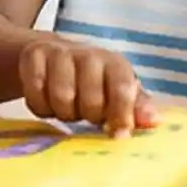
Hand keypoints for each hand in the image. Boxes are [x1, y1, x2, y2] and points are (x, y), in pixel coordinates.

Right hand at [19, 38, 157, 137]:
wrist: (53, 55)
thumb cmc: (93, 82)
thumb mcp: (117, 92)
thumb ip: (136, 107)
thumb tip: (153, 121)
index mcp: (116, 64)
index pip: (123, 88)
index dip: (121, 114)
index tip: (117, 134)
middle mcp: (89, 54)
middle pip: (91, 100)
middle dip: (87, 115)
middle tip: (84, 114)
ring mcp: (59, 52)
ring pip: (62, 96)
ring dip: (62, 112)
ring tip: (66, 108)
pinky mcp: (34, 54)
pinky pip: (35, 90)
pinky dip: (39, 105)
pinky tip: (45, 101)